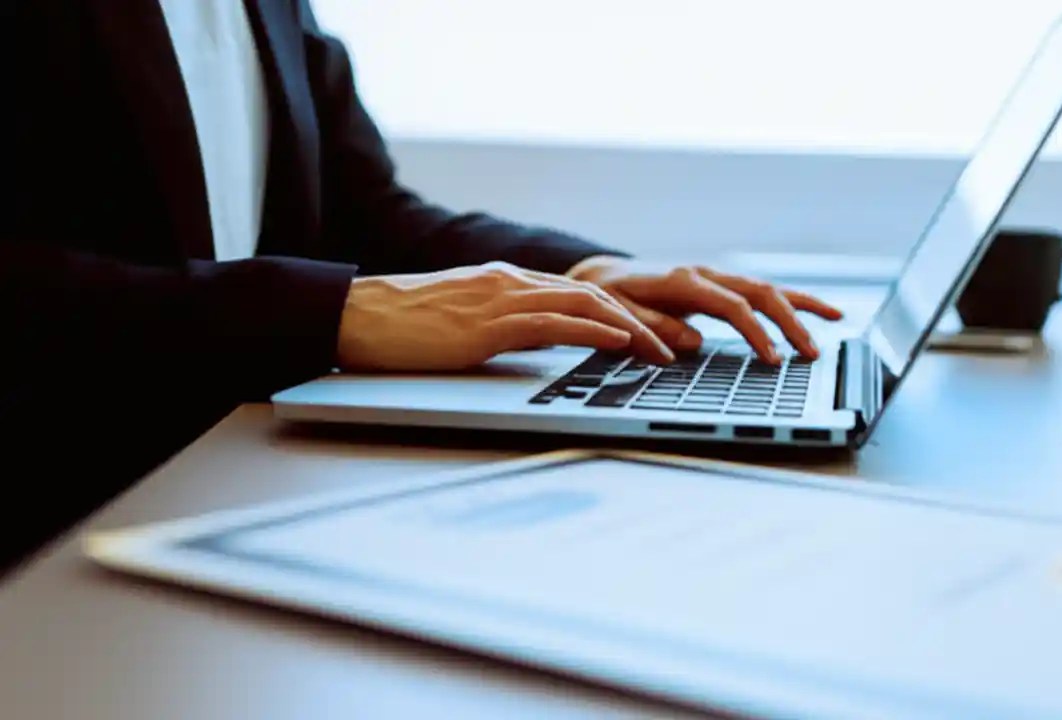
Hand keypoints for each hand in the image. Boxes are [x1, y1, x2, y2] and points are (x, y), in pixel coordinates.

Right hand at [336, 262, 674, 371]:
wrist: (356, 317)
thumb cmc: (404, 327)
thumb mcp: (467, 324)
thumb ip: (506, 328)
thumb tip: (541, 347)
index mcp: (508, 282)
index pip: (582, 294)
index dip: (627, 313)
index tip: (659, 334)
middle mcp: (512, 283)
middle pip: (596, 295)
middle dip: (646, 320)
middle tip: (680, 344)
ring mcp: (501, 300)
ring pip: (585, 306)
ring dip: (633, 329)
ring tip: (665, 351)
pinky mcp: (487, 325)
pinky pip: (552, 323)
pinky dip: (593, 332)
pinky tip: (621, 343)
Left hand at [567, 257, 843, 363]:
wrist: (602, 275)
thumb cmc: (608, 298)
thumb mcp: (619, 314)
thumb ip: (651, 328)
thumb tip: (691, 344)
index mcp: (682, 280)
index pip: (731, 306)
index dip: (755, 333)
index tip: (774, 360)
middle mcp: (704, 273)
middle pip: (758, 293)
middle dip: (789, 323)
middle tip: (811, 353)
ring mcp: (715, 276)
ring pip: (766, 287)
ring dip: (800, 306)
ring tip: (835, 321)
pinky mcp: (720, 285)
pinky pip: (760, 291)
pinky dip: (790, 300)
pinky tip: (815, 311)